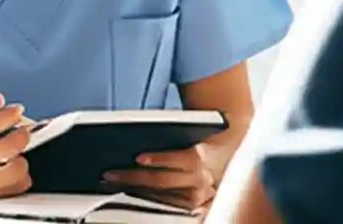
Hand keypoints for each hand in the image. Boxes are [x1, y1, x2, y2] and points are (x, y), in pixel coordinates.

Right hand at [0, 92, 32, 198]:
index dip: (6, 116)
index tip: (17, 110)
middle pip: (4, 150)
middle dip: (20, 137)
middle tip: (24, 131)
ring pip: (15, 171)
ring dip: (20, 158)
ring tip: (13, 152)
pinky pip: (18, 186)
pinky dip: (20, 175)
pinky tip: (9, 167)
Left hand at [102, 143, 217, 212]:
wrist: (231, 160)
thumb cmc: (207, 145)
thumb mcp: (195, 136)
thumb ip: (173, 141)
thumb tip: (139, 144)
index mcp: (199, 157)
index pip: (174, 158)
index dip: (157, 159)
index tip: (138, 158)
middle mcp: (198, 179)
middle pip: (160, 180)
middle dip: (133, 177)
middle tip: (110, 173)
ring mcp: (196, 196)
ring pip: (159, 195)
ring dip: (134, 189)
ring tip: (114, 183)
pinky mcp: (193, 207)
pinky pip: (165, 203)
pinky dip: (146, 196)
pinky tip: (132, 192)